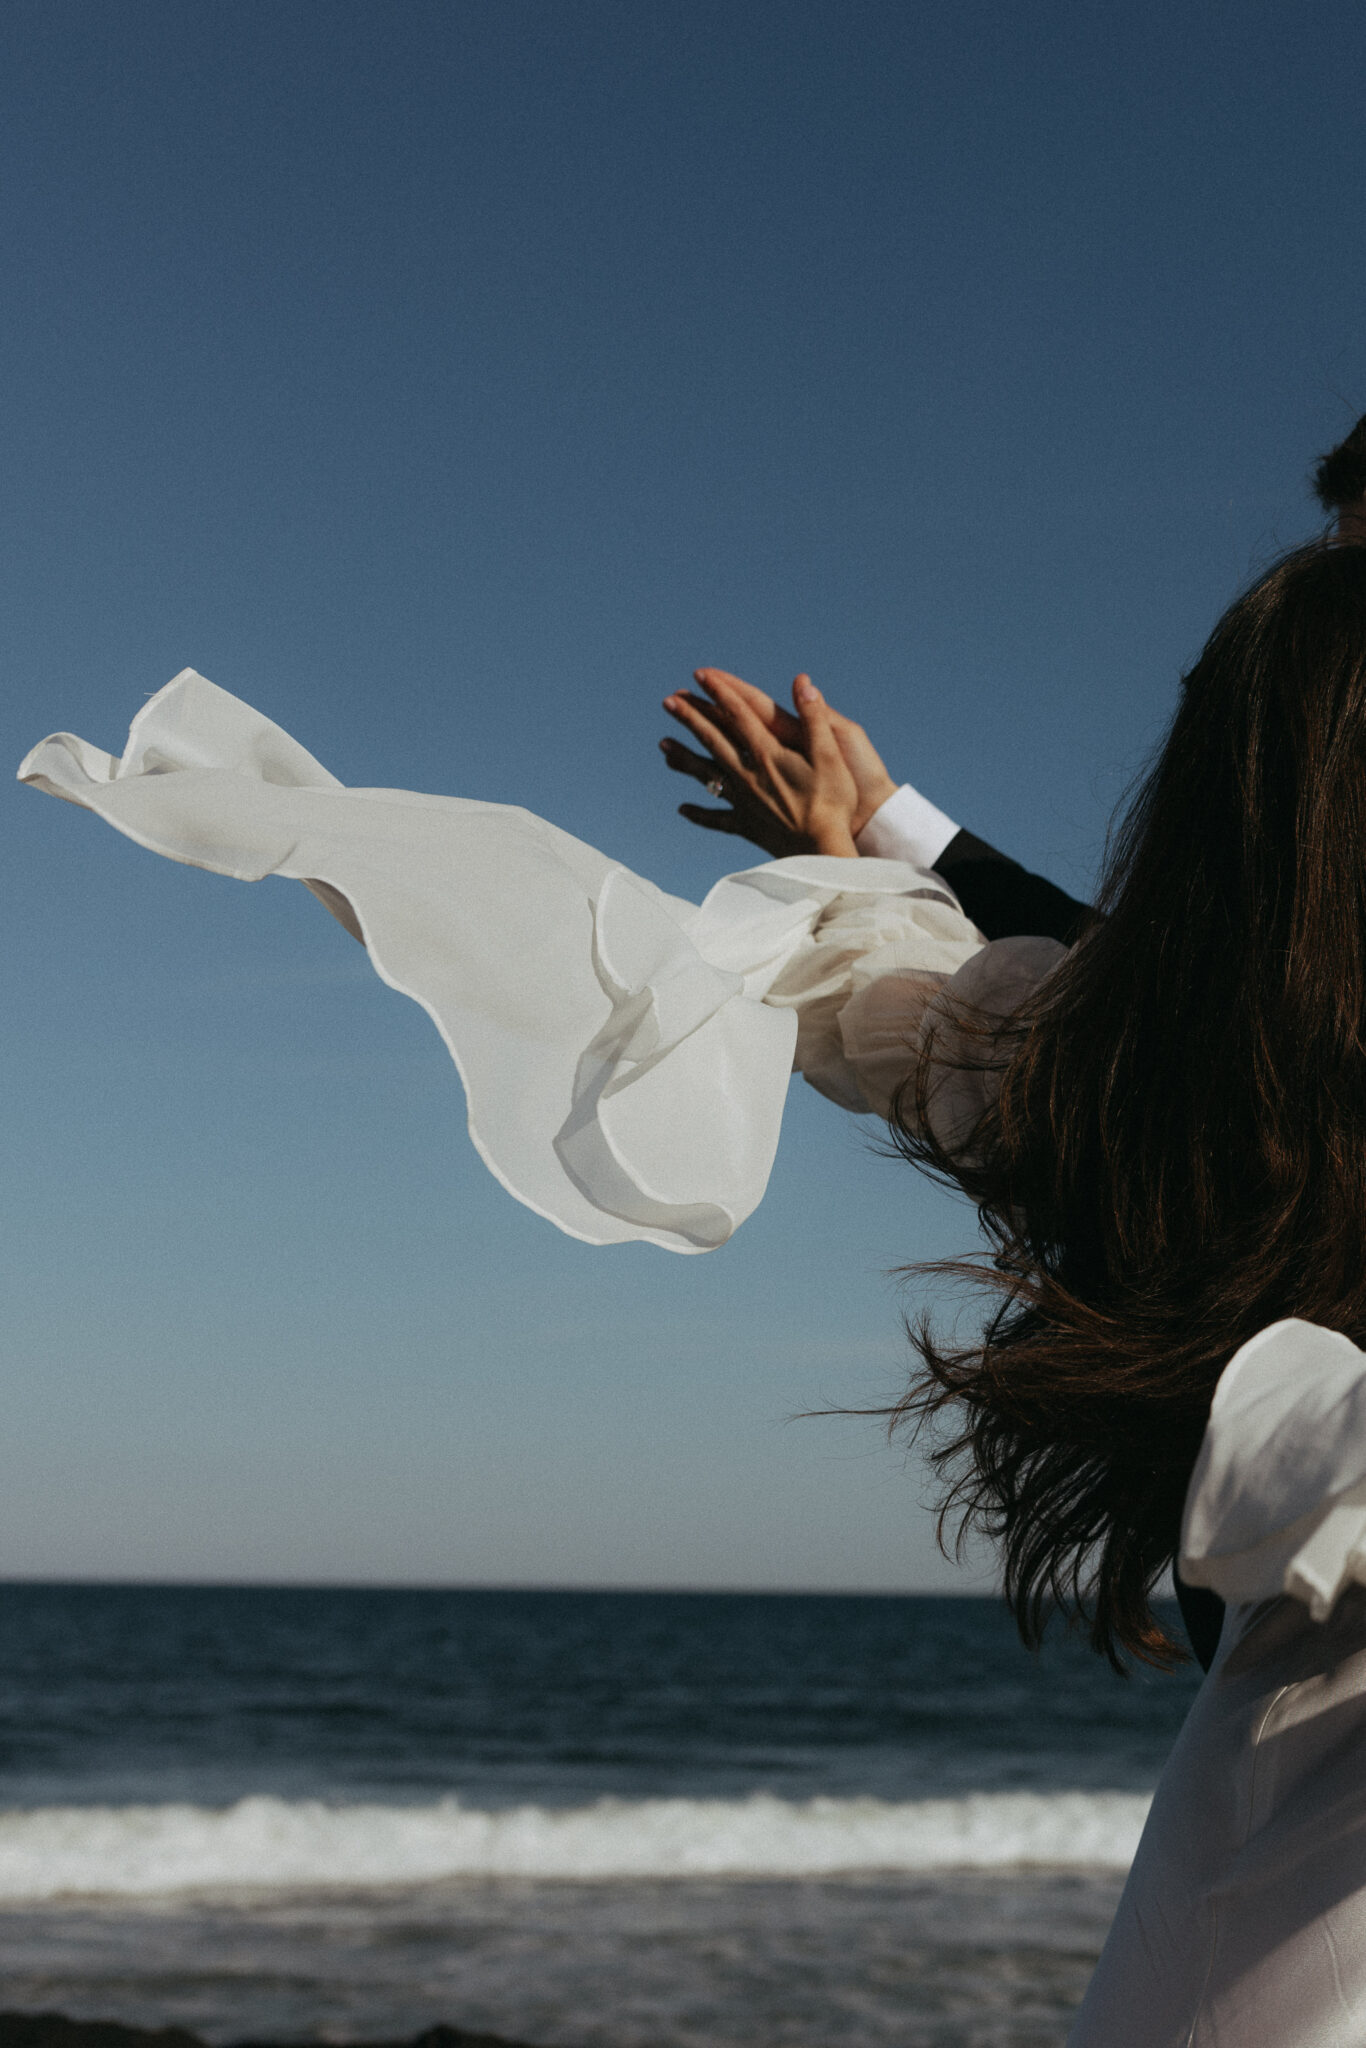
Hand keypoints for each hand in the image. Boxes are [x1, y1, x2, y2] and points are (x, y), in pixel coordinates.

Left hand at [660, 669, 897, 856]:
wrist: (821, 851)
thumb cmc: (832, 803)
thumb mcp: (830, 756)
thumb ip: (814, 718)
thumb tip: (803, 681)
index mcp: (768, 755)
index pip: (738, 715)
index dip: (720, 692)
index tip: (700, 675)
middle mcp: (748, 775)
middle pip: (713, 740)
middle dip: (691, 718)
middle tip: (669, 701)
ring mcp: (744, 801)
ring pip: (706, 774)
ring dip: (684, 758)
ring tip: (663, 745)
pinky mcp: (746, 826)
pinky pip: (717, 818)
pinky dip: (699, 813)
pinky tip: (682, 809)